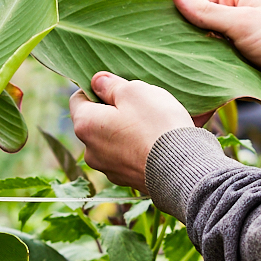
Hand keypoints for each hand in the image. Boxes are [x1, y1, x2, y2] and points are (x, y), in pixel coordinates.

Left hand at [69, 72, 194, 190]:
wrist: (182, 169)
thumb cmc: (155, 125)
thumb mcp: (134, 91)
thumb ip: (112, 85)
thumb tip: (97, 81)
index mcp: (85, 125)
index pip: (78, 99)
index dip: (96, 88)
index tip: (116, 85)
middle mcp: (91, 151)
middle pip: (99, 120)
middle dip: (117, 109)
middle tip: (142, 101)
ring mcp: (110, 168)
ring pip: (117, 139)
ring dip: (132, 128)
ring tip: (160, 119)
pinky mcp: (130, 179)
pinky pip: (134, 155)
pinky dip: (145, 145)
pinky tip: (166, 137)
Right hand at [172, 0, 260, 93]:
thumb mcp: (243, 23)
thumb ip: (206, 11)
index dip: (176, 14)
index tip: (156, 30)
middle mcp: (232, 14)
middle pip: (193, 25)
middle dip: (182, 40)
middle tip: (163, 55)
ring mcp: (231, 40)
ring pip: (198, 48)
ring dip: (190, 59)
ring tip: (171, 71)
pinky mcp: (233, 63)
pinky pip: (209, 66)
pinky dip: (201, 73)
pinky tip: (185, 84)